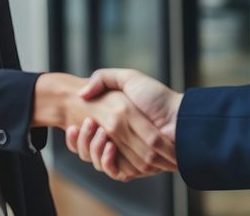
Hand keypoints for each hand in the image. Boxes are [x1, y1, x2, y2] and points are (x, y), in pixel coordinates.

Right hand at [66, 69, 182, 180]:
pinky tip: (107, 145)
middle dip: (82, 141)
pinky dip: (106, 160)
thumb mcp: (128, 78)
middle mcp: (119, 142)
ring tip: (96, 131)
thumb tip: (81, 93)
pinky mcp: (135, 168)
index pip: (87, 135)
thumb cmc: (157, 96)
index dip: (76, 135)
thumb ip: (104, 78)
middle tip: (83, 125)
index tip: (70, 125)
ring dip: (91, 148)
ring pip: (97, 161)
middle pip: (89, 150)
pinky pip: (113, 171)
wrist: (179, 116)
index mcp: (116, 124)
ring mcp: (126, 156)